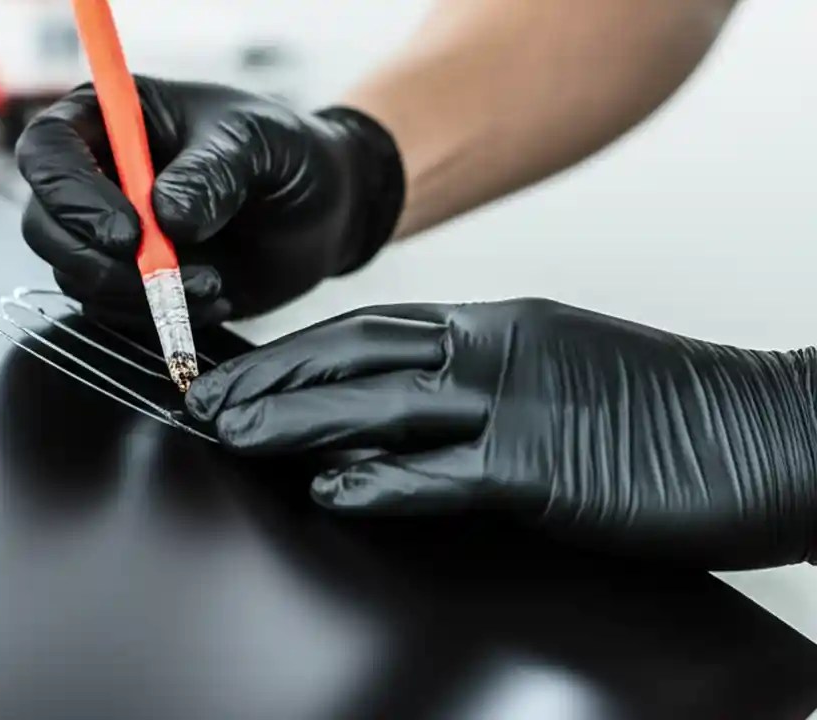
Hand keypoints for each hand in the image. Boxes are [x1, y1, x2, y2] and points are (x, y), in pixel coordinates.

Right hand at [16, 77, 403, 325]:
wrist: (321, 211)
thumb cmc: (285, 154)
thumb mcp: (260, 142)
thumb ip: (214, 171)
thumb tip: (167, 214)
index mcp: (111, 117)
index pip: (49, 150)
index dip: (71, 196)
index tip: (129, 234)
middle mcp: (96, 175)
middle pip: (44, 225)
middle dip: (99, 261)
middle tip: (166, 274)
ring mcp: (106, 233)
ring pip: (76, 276)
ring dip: (137, 294)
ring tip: (212, 282)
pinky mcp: (128, 281)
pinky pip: (112, 311)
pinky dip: (157, 316)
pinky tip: (211, 299)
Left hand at [186, 299, 816, 568]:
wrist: (776, 430)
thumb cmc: (673, 415)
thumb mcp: (563, 375)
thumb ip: (484, 388)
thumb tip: (402, 423)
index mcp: (502, 327)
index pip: (373, 331)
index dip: (297, 352)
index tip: (241, 372)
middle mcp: (499, 351)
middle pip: (358, 355)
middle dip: (272, 377)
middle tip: (207, 401)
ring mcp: (519, 404)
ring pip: (381, 405)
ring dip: (298, 420)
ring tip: (232, 436)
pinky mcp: (544, 466)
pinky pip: (442, 472)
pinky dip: (378, 478)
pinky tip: (326, 487)